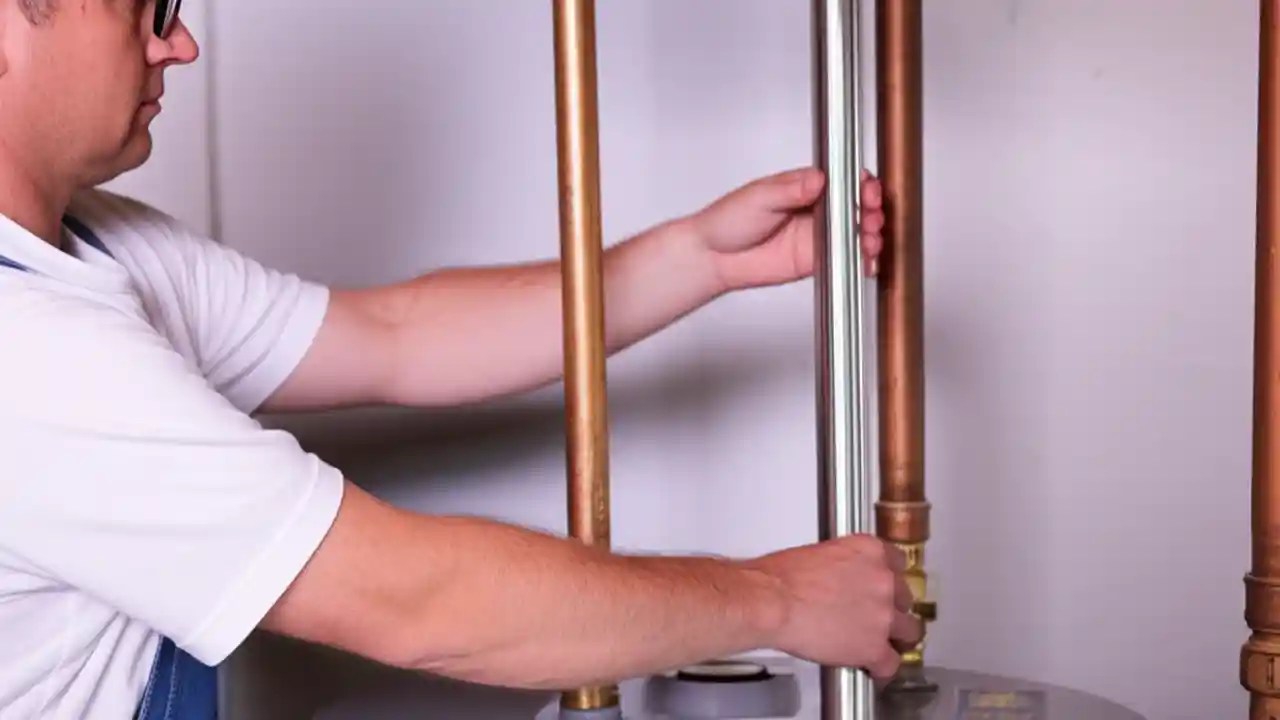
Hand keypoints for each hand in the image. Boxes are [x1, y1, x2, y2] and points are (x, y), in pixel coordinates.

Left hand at [689, 167, 884, 292]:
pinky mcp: (814, 260)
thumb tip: (817, 179)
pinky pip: (843, 258)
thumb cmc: (728, 220)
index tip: (867, 190)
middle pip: (855, 207)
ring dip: (869, 235)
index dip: (860, 185)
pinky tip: (866, 261)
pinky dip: (859, 260)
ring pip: (854, 233)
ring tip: (871, 239)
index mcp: (804, 187)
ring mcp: (816, 235)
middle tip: (872, 216)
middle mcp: (814, 210)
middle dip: (871, 210)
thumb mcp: (759, 197)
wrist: (712, 257)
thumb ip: (790, 189)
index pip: (842, 181)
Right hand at [748, 535, 920, 679]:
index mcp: (871, 552)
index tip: (882, 586)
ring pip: (909, 631)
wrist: (773, 601)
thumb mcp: (820, 553)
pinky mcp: (874, 647)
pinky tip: (874, 669)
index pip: (897, 563)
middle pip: (904, 598)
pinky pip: (891, 663)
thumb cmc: (782, 577)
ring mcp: (883, 615)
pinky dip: (882, 668)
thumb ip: (843, 565)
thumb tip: (840, 578)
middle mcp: (884, 580)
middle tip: (874, 615)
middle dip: (891, 607)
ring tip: (883, 643)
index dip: (887, 578)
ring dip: (896, 637)